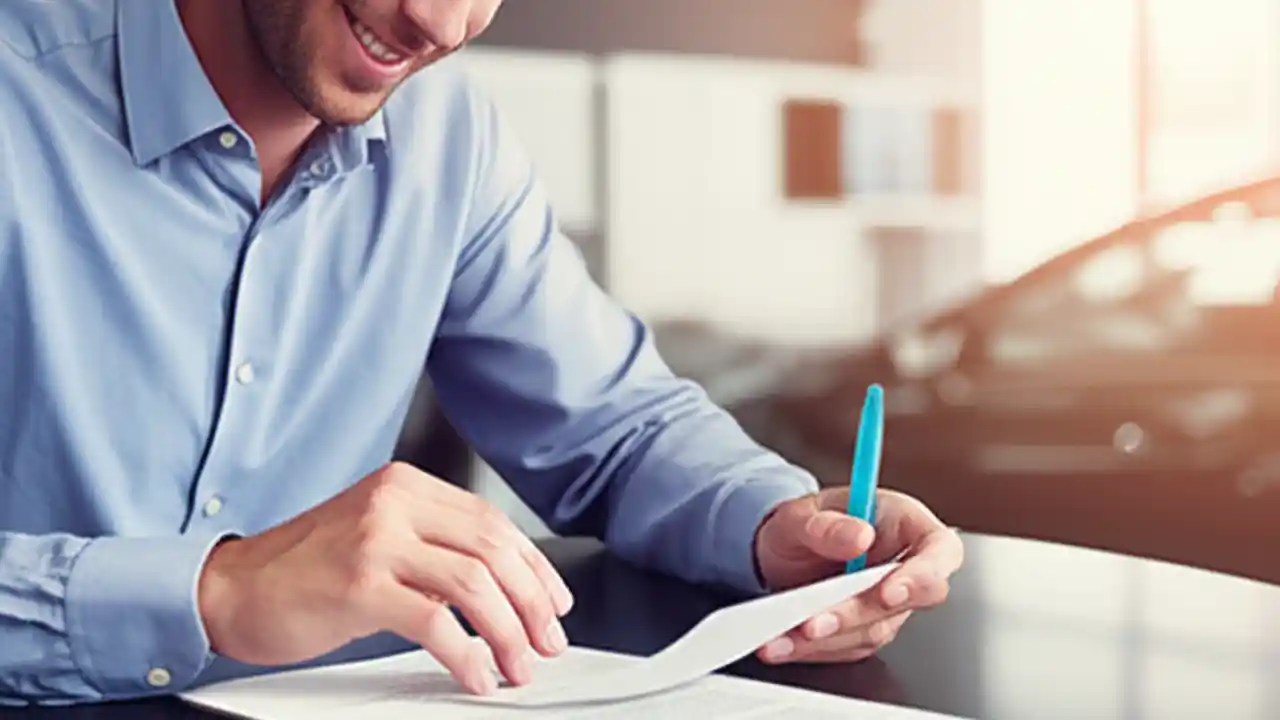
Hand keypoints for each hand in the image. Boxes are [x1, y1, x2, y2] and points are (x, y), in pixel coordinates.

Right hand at [197, 462, 573, 694]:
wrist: (230, 588)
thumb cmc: (303, 571)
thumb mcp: (377, 540)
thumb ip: (433, 552)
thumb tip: (502, 592)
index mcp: (405, 486)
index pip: (492, 523)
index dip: (533, 566)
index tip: (554, 602)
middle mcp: (395, 503)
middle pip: (493, 549)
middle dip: (531, 602)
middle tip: (548, 641)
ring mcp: (377, 540)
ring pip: (475, 583)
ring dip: (508, 631)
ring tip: (519, 664)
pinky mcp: (360, 584)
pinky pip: (435, 621)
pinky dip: (466, 653)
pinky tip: (476, 673)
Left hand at [752, 488, 962, 663]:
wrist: (780, 553)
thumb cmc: (803, 525)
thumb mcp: (800, 514)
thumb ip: (827, 524)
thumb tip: (859, 535)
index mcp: (904, 521)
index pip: (941, 549)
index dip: (925, 574)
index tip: (888, 591)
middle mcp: (903, 565)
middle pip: (912, 599)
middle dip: (862, 612)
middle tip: (818, 620)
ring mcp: (887, 603)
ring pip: (875, 629)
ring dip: (831, 636)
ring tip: (788, 633)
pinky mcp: (865, 630)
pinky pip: (847, 647)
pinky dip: (814, 649)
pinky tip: (785, 643)